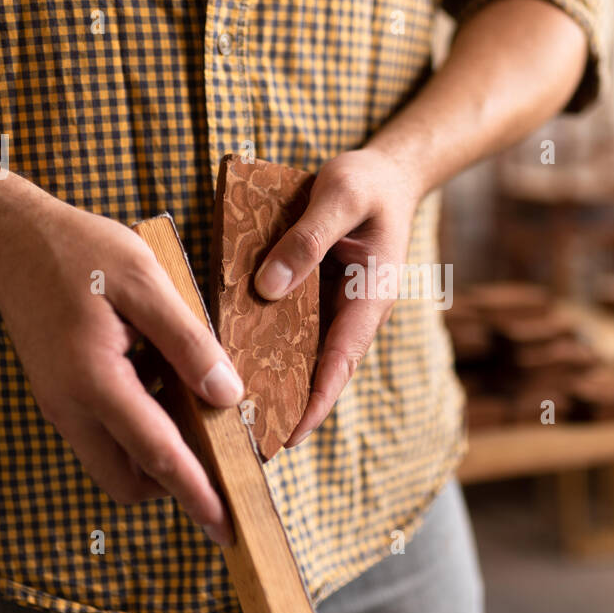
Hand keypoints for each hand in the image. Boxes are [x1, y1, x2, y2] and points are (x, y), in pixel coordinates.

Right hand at [0, 192, 242, 543]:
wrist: (9, 237)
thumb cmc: (80, 251)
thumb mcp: (147, 283)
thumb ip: (189, 342)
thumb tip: (228, 395)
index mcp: (95, 382)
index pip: (157, 456)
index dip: (196, 495)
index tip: (227, 527)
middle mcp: (70, 408)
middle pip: (129, 481)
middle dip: (175, 486)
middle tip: (224, 466)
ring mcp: (60, 406)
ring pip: (115, 461)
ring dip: (157, 455)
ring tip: (200, 414)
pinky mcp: (60, 397)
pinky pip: (104, 434)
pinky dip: (140, 429)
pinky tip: (167, 385)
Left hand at [255, 149, 422, 446]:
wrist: (386, 171)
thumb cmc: (368, 182)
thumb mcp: (340, 196)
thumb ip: (306, 239)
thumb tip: (267, 288)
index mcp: (368, 299)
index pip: (341, 364)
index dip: (316, 403)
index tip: (290, 436)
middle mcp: (350, 312)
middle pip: (318, 370)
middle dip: (287, 405)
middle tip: (247, 441)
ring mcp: (332, 306)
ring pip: (300, 352)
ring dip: (271, 380)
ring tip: (230, 413)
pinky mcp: (313, 293)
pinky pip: (287, 325)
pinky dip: (262, 343)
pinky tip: (227, 355)